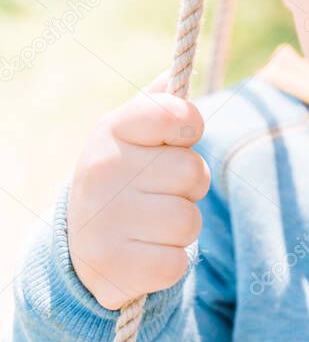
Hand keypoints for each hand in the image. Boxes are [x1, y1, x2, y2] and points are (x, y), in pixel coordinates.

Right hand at [67, 72, 208, 309]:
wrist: (81, 247)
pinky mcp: (114, 266)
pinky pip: (177, 263)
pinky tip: (143, 253)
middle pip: (194, 172)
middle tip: (159, 192)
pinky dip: (170, 263)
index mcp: (113, 130)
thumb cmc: (126, 179)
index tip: (181, 137)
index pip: (176, 113)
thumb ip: (159, 106)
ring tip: (150, 224)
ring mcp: (105, 218)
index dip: (190, 126)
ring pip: (188, 220)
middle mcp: (103, 169)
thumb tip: (177, 75)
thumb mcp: (133, 136)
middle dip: (188, 188)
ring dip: (180, 227)